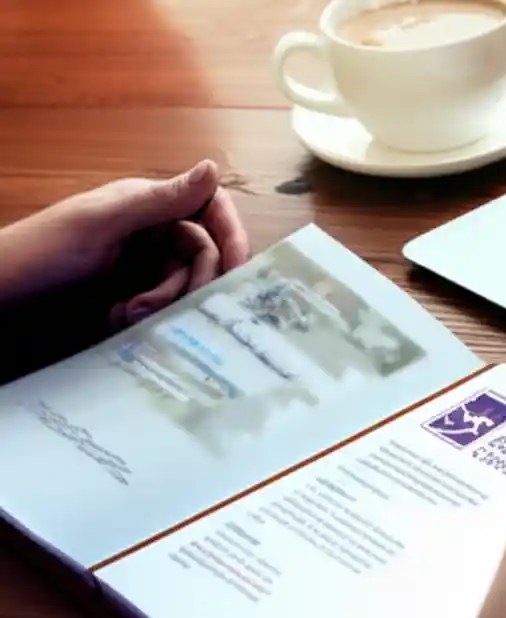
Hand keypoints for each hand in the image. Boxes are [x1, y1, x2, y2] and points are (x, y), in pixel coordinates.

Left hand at [0, 159, 248, 324]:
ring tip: (130, 313)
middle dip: (191, 281)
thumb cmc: (44, 250)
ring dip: (166, 301)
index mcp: (149, 202)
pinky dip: (150, 313)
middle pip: (203, 252)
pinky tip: (121, 318)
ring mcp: (142, 260)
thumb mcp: (106, 223)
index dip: (231, 236)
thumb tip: (213, 167)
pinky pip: (164, 302)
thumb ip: (162, 199)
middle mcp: (153, 228)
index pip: (211, 209)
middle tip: (172, 305)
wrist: (1, 293)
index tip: (236, 269)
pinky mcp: (133, 290)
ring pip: (186, 281)